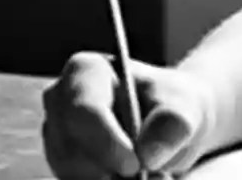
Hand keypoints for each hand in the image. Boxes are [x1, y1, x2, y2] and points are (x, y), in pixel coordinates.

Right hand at [42, 51, 219, 177]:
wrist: (171, 125)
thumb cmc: (174, 106)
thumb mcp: (185, 106)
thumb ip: (172, 123)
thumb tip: (148, 154)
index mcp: (85, 71)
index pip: (83, 110)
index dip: (106, 142)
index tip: (135, 165)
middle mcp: (61, 102)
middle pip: (70, 148)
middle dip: (109, 170)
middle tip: (150, 177)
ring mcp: (57, 134)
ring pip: (70, 173)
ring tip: (147, 174)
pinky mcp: (63, 163)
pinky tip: (129, 179)